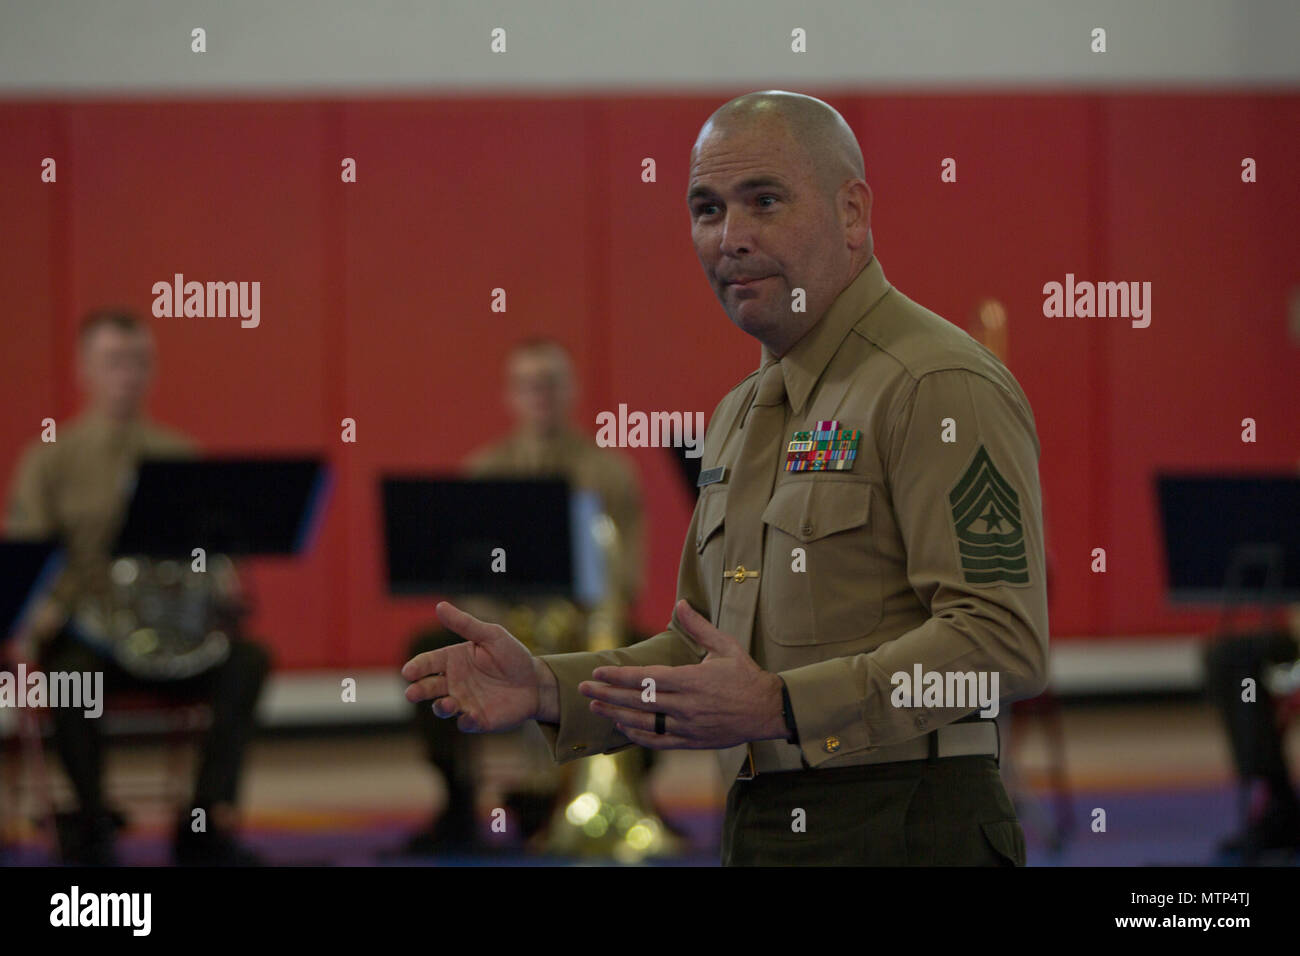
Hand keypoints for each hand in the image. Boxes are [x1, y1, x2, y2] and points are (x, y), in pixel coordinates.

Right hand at [401, 601, 550, 732]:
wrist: (536, 682)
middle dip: (418, 690)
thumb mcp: (491, 635)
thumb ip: (465, 624)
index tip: (409, 671)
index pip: (429, 662)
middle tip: (411, 693)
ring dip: (441, 707)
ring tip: (447, 703)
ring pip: (443, 707)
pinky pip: (465, 723)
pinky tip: (470, 715)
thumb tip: (440, 606)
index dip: (417, 667)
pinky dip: (464, 721)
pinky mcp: (478, 720)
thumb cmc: (512, 656)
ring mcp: (464, 702)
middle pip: (428, 687)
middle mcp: (454, 682)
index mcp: (454, 660)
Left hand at [580, 599, 786, 748]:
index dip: (619, 676)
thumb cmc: (746, 676)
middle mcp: (686, 705)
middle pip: (638, 701)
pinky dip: (638, 736)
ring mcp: (688, 726)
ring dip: (616, 715)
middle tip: (583, 690)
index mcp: (691, 680)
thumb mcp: (725, 646)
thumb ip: (699, 627)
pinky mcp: (693, 742)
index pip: (646, 678)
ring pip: (644, 723)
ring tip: (595, 708)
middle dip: (607, 695)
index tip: (597, 673)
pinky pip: (659, 741)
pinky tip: (623, 728)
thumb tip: (680, 604)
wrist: (769, 710)